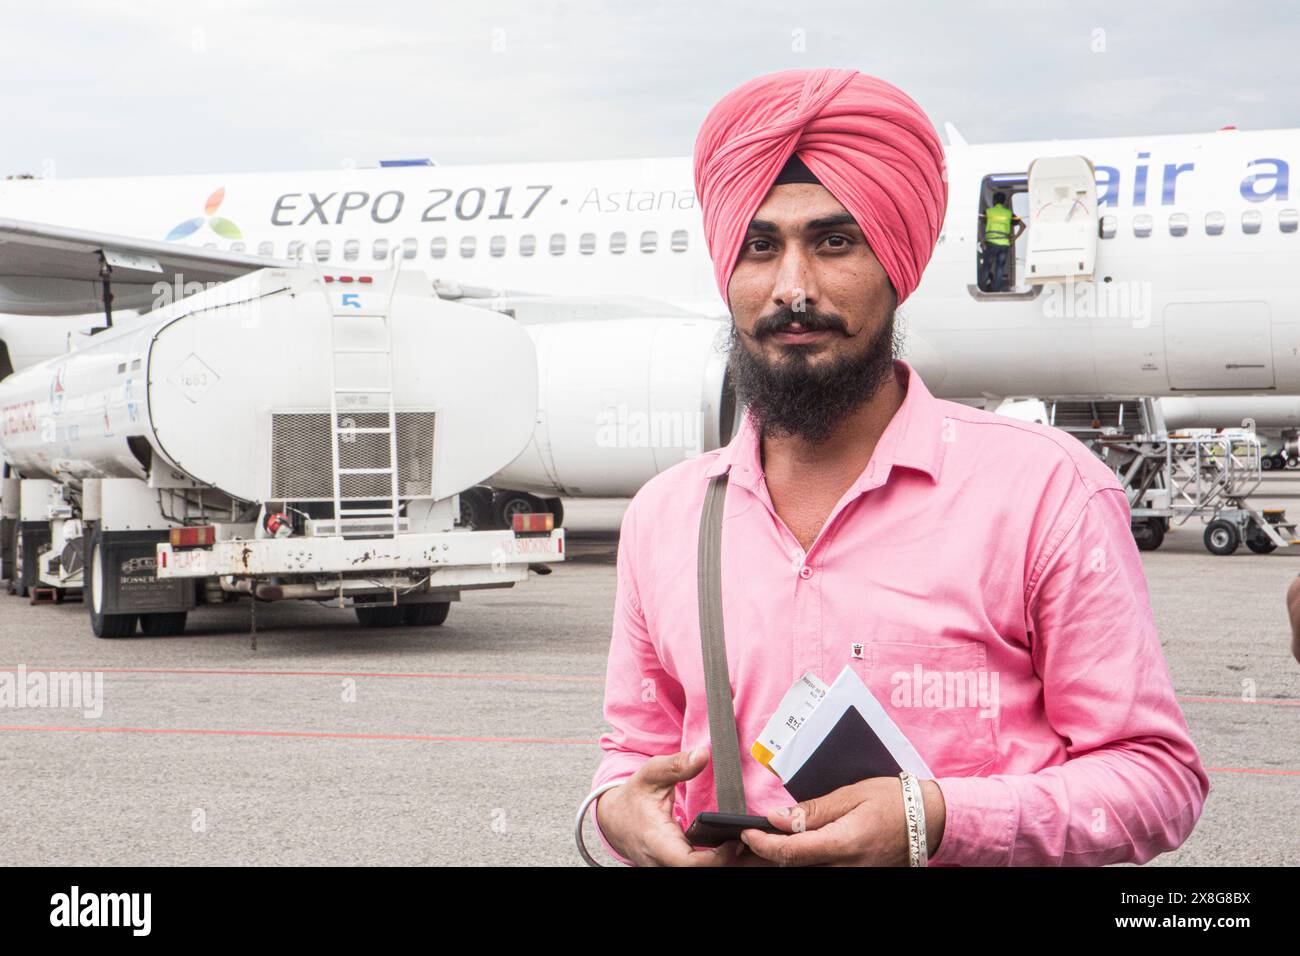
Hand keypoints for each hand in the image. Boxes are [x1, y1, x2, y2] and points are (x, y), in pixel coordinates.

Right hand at [594, 747, 746, 866]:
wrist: (614, 819)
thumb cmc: (634, 797)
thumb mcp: (651, 774)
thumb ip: (677, 764)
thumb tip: (703, 754)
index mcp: (656, 841)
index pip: (687, 863)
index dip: (715, 858)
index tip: (735, 841)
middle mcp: (661, 861)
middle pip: (699, 872)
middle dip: (727, 861)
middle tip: (749, 841)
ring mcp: (667, 867)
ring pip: (700, 873)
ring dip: (724, 862)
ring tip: (745, 843)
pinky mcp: (674, 867)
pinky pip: (698, 870)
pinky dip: (717, 862)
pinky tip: (732, 847)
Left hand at [739, 776, 945, 865]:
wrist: (930, 821)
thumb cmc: (893, 801)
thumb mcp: (852, 795)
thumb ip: (813, 810)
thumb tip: (777, 817)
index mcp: (845, 843)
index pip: (792, 852)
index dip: (764, 845)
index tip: (746, 833)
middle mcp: (847, 868)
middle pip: (794, 868)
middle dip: (764, 857)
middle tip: (742, 845)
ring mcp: (853, 876)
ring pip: (806, 872)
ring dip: (781, 861)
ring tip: (761, 846)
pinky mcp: (856, 876)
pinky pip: (822, 872)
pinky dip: (802, 862)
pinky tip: (789, 852)